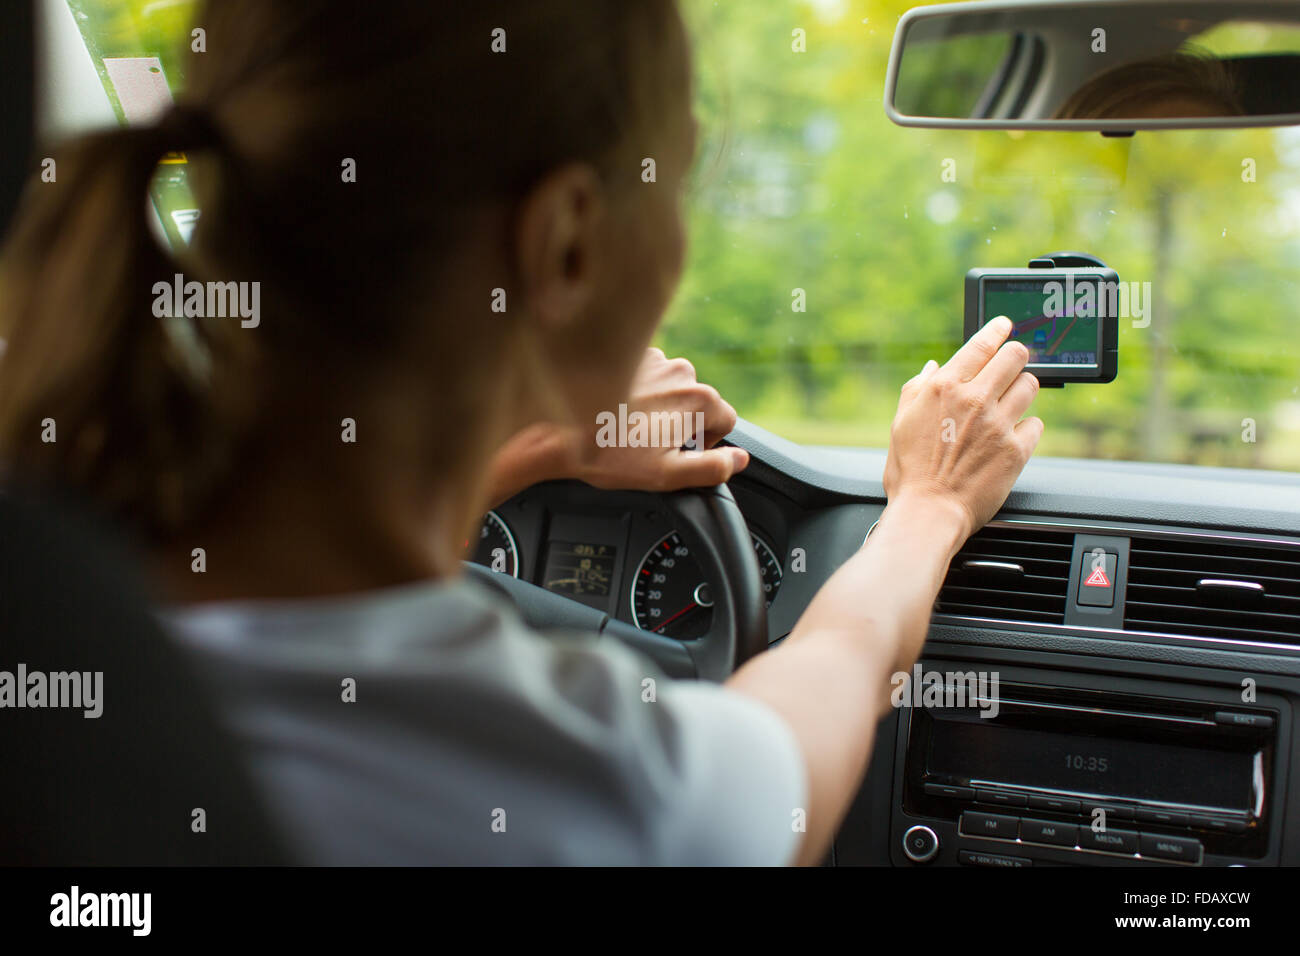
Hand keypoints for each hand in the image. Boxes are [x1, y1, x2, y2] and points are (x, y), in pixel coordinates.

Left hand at [569, 347, 749, 490]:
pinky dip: (640, 390)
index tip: (681, 452)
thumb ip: (711, 468)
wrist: (557, 428)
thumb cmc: (608, 453)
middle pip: (700, 402)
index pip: (727, 420)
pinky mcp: (629, 354)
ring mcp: (655, 359)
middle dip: (683, 424)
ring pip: (673, 387)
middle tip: (650, 444)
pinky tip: (617, 410)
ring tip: (630, 427)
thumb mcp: (666, 475)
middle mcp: (681, 372)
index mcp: (698, 400)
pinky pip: (649, 374)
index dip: (708, 443)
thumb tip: (738, 460)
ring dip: (661, 406)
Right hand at [882, 316, 1043, 539]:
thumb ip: (917, 389)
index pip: (981, 344)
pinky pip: (1035, 425)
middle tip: (1013, 365)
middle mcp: (974, 399)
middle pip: (1015, 356)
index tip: (1005, 325)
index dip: (997, 329)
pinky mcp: (1017, 450)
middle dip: (1016, 357)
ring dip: (1022, 391)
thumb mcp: (900, 423)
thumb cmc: (909, 472)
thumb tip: (932, 367)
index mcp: (943, 388)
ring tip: (1011, 404)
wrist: (928, 513)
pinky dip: (1026, 428)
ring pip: (1031, 386)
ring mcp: (999, 424)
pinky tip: (1011, 436)